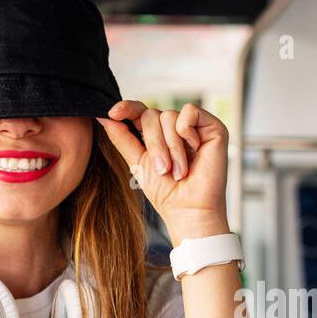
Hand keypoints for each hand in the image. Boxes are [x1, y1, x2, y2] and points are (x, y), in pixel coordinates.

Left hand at [96, 101, 230, 240]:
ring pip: (169, 116)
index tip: (113, 113)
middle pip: (152, 114)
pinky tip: (195, 150)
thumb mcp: (137, 162)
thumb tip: (103, 116)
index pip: (140, 111)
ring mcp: (194, 127)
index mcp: (158, 135)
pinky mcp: (212, 127)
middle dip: (153, 144)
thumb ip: (121, 138)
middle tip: (163, 170)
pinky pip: (189, 112)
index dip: (126, 108)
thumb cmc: (166, 193)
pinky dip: (186, 132)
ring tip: (179, 170)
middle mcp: (176, 128)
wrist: (189, 209)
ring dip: (171, 147)